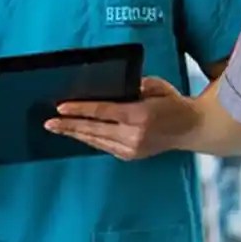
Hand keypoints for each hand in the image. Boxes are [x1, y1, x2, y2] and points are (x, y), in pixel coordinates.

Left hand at [46, 77, 195, 160]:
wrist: (191, 129)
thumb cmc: (172, 103)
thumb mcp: (157, 87)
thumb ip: (137, 85)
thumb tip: (114, 89)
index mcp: (139, 115)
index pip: (102, 112)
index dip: (79, 110)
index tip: (61, 107)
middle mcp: (133, 135)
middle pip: (93, 129)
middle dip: (69, 126)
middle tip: (49, 123)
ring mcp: (131, 148)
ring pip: (96, 141)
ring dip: (75, 134)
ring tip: (57, 129)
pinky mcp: (131, 156)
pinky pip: (104, 147)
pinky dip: (90, 140)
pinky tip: (78, 135)